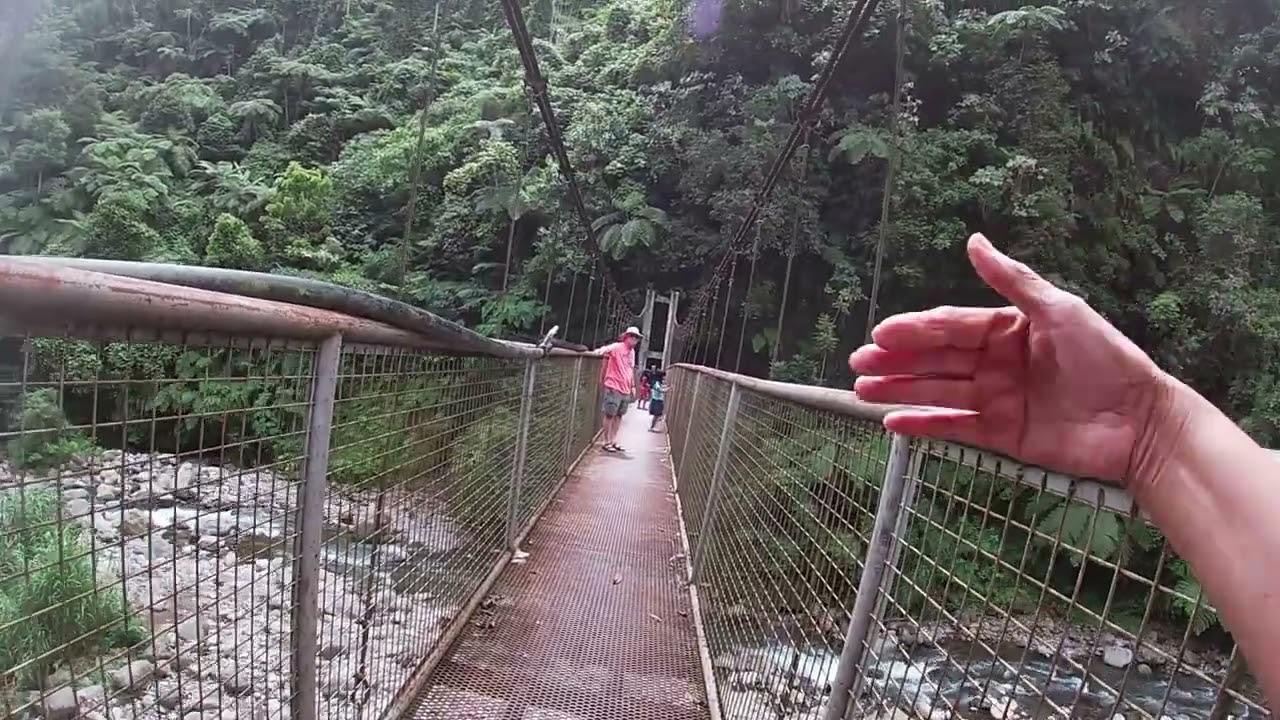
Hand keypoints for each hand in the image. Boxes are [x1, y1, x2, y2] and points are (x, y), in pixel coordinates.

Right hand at [849, 233, 1172, 484]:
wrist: (1138, 421)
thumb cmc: (1107, 358)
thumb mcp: (1060, 310)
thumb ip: (1013, 279)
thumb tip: (973, 241)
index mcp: (1007, 329)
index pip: (950, 326)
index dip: (914, 329)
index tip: (880, 333)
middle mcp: (995, 362)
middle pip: (935, 359)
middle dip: (894, 360)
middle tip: (857, 363)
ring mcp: (995, 399)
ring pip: (936, 392)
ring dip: (898, 390)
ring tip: (861, 390)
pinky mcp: (1000, 433)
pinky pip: (953, 427)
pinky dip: (922, 424)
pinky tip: (891, 422)